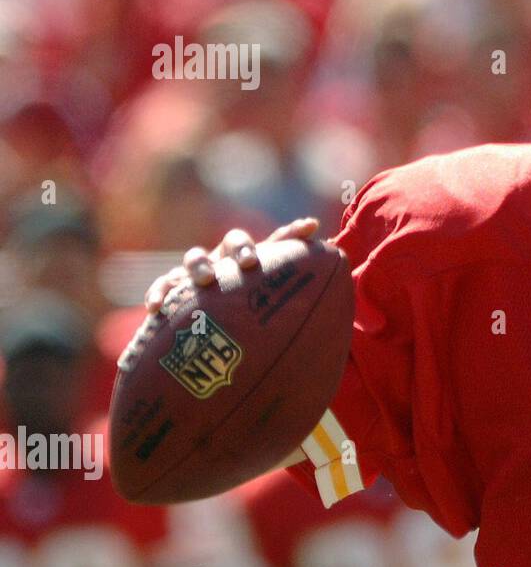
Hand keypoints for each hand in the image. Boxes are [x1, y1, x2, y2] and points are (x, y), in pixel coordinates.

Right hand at [144, 218, 320, 312]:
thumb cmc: (247, 322)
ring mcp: (199, 274)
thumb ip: (303, 299)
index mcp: (255, 263)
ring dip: (200, 265)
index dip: (293, 234)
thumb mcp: (274, 311)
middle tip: (250, 263)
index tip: (311, 227)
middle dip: (242, 247)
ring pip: (196, 258)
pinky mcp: (174, 291)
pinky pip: (164, 287)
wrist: (206, 339)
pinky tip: (158, 307)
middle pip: (234, 241)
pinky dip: (160, 293)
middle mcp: (229, 261)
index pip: (277, 242)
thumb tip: (337, 282)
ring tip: (205, 280)